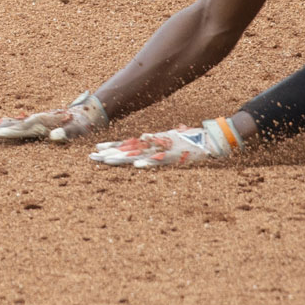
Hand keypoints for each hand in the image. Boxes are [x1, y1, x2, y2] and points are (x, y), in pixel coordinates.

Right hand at [0, 91, 107, 143]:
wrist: (90, 111)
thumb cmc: (84, 124)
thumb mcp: (78, 130)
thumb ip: (65, 132)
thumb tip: (54, 137)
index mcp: (39, 123)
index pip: (15, 129)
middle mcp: (32, 120)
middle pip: (4, 125)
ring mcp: (32, 121)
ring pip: (6, 125)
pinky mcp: (34, 124)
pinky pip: (12, 127)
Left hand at [88, 118, 237, 167]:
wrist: (214, 139)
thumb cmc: (192, 140)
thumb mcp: (171, 139)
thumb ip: (158, 140)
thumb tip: (145, 138)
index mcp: (153, 140)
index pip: (128, 144)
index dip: (111, 146)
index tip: (95, 148)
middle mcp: (155, 144)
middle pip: (127, 150)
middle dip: (108, 153)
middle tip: (90, 157)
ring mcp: (164, 150)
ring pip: (138, 155)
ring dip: (121, 158)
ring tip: (105, 161)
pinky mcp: (175, 157)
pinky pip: (159, 161)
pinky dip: (148, 163)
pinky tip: (135, 167)